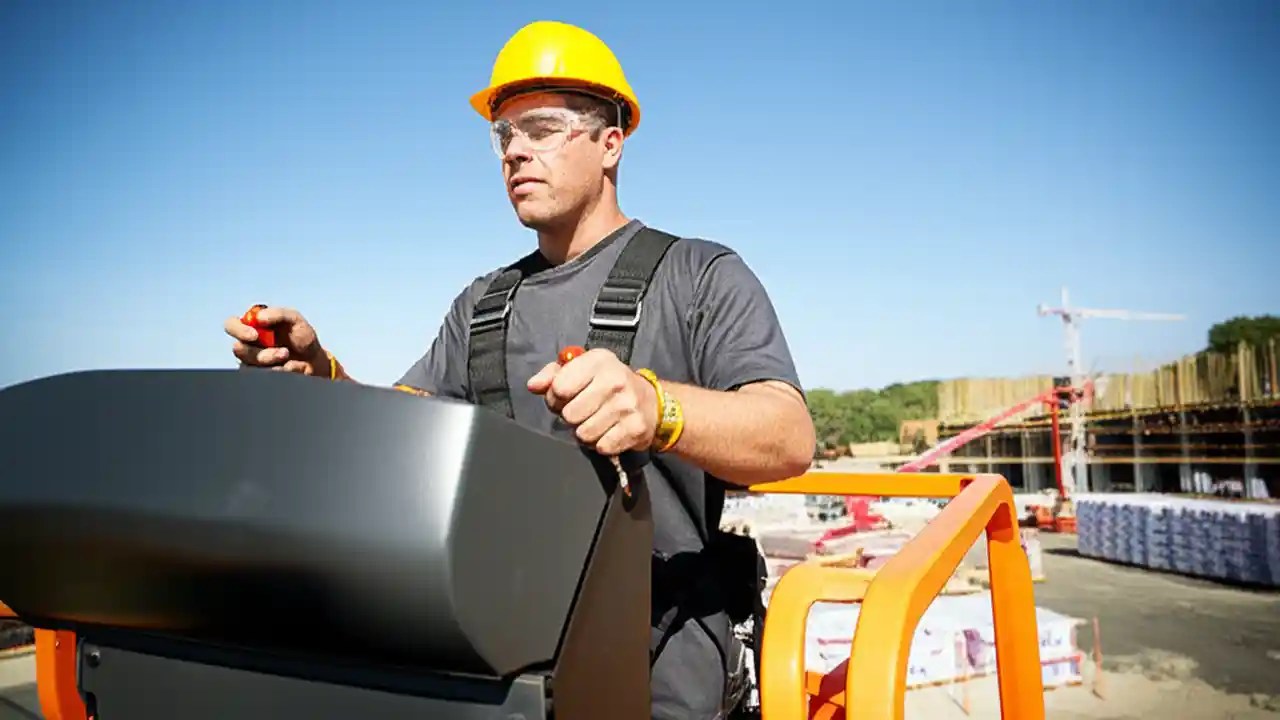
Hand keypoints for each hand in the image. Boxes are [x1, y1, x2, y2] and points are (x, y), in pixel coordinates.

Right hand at [224, 306, 327, 374]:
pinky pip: (261, 377)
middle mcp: (247, 343)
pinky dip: (279, 372)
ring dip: (272, 364)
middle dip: (262, 353)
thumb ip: (278, 314)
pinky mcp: (258, 375)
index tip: (255, 335)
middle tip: (284, 352)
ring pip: (250, 366)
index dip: (239, 330)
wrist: (315, 360)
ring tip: (289, 358)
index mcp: (252, 325)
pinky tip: (291, 367)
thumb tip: (259, 317)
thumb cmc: (302, 336)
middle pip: (239, 349)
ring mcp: (251, 361)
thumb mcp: (294, 319)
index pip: (231, 325)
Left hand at [527, 348, 658, 455]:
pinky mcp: (635, 428)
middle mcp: (615, 380)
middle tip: (583, 411)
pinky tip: (608, 431)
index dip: (555, 397)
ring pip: (584, 434)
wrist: (651, 402)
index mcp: (598, 361)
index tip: (565, 397)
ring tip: (596, 421)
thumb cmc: (610, 385)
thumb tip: (533, 385)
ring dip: (586, 432)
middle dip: (571, 417)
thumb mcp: (583, 369)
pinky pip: (601, 447)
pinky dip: (601, 444)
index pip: (559, 387)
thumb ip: (553, 374)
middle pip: (569, 415)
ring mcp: (627, 405)